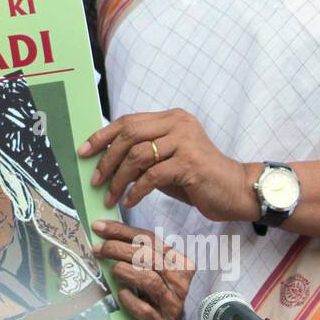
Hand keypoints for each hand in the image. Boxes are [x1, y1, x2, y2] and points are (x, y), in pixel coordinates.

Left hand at [78, 109, 259, 223]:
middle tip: (95, 180)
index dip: (102, 136)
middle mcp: (178, 124)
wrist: (235, 190)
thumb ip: (143, 154)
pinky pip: (152, 176)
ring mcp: (185, 141)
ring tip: (110, 196)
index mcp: (171, 118)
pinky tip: (130, 201)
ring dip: (119, 179)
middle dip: (107, 159)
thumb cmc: (197, 178)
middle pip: (129, 136)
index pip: (128, 121)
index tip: (84, 152)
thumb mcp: (166, 161)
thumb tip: (105, 159)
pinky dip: (137, 190)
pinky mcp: (190, 163)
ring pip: (138, 156)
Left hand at [90, 220, 193, 319]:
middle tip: (98, 249)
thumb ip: (135, 248)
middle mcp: (180, 281)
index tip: (99, 227)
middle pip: (147, 257)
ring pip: (149, 280)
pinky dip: (129, 299)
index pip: (149, 239)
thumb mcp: (150, 266)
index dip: (121, 231)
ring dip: (125, 271)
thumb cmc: (153, 290)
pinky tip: (121, 293)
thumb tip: (102, 228)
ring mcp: (172, 303)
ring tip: (113, 270)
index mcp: (179, 261)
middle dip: (117, 249)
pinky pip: (144, 308)